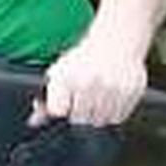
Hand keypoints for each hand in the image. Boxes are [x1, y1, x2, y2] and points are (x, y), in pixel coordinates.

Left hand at [29, 35, 147, 126]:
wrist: (115, 43)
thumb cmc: (84, 60)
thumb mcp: (60, 73)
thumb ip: (46, 99)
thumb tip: (34, 122)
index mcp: (68, 77)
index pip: (58, 110)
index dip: (61, 108)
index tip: (64, 103)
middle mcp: (90, 83)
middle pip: (79, 118)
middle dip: (78, 112)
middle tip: (82, 98)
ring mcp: (112, 88)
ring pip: (99, 120)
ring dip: (96, 114)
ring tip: (97, 97)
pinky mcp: (131, 93)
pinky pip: (118, 117)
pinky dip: (113, 113)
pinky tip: (110, 99)